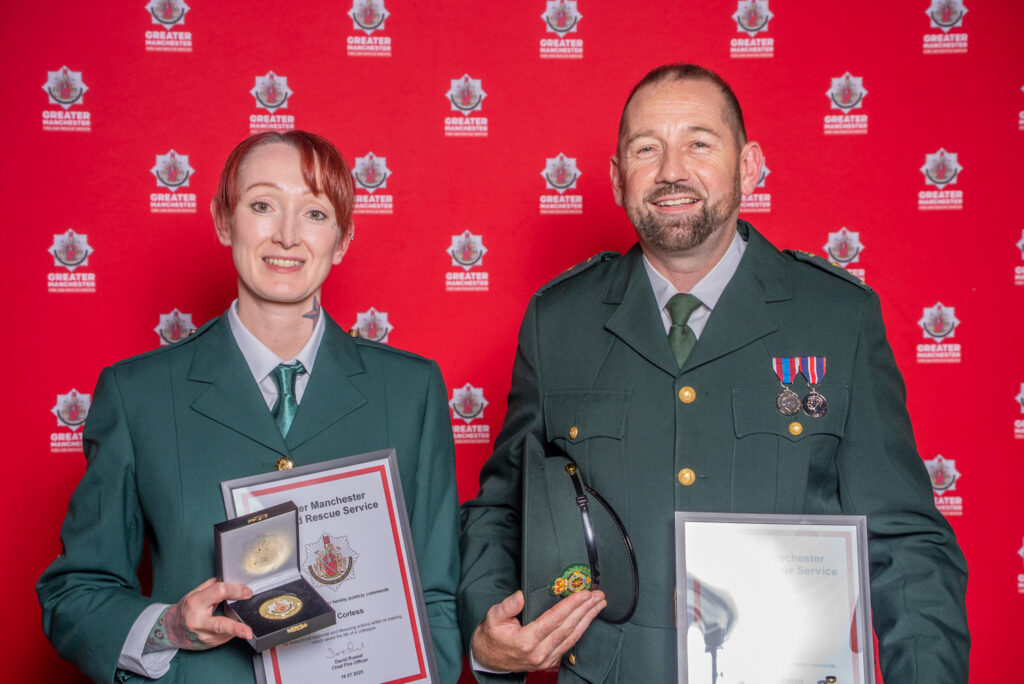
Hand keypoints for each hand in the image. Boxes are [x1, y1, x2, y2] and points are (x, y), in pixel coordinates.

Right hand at [144, 578, 253, 652]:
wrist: (171, 630)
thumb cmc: (185, 609)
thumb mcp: (195, 593)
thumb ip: (212, 586)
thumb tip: (232, 582)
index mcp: (195, 603)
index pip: (219, 592)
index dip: (236, 590)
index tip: (248, 592)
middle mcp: (198, 622)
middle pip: (220, 625)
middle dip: (235, 629)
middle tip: (248, 632)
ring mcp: (203, 636)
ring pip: (227, 631)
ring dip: (236, 623)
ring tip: (232, 616)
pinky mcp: (208, 644)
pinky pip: (226, 636)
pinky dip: (231, 629)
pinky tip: (227, 624)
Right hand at [471, 589, 605, 671]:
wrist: (489, 659)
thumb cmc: (492, 636)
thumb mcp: (492, 618)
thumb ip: (506, 606)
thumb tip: (520, 596)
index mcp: (526, 641)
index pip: (554, 620)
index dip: (570, 606)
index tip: (583, 594)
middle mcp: (539, 653)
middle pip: (568, 628)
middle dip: (585, 610)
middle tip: (598, 595)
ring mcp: (546, 659)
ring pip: (572, 637)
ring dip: (588, 619)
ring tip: (599, 604)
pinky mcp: (550, 662)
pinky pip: (569, 644)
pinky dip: (581, 630)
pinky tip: (588, 619)